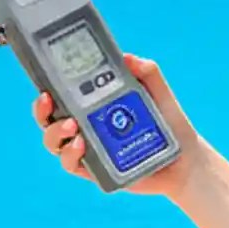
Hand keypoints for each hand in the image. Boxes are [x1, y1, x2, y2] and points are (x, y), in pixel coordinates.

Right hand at [33, 53, 204, 197]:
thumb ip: (147, 72)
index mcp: (95, 105)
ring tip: (72, 126)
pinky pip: (73, 165)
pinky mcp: (96, 171)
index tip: (44, 83)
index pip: (62, 96)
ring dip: (55, 134)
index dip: (47, 90)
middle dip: (42, 112)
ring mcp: (89, 149)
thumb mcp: (160, 92)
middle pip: (50, 120)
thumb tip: (126, 57)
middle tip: (49, 102)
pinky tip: (81, 145)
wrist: (186, 159)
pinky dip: (71, 156)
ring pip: (55, 144)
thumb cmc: (170, 123)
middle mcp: (87, 126)